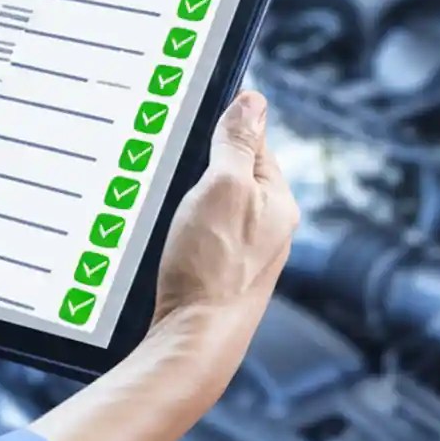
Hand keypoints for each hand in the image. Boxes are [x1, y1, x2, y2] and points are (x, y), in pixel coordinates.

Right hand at [30, 91, 297, 440]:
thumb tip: (253, 100)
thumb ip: (237, 144)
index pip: (255, 144)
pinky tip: (160, 234)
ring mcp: (243, 253)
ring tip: (161, 203)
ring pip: (211, 206)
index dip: (223, 128)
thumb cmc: (211, 265)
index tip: (192, 120)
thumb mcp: (224, 187)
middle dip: (199, 166)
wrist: (193, 339)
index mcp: (279, 201)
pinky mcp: (217, 274)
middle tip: (169, 164)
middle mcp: (268, 228)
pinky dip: (179, 228)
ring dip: (185, 198)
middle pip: (231, 175)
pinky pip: (198, 235)